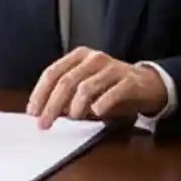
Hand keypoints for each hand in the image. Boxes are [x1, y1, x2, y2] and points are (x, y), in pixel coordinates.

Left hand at [25, 47, 166, 128]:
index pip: (53, 73)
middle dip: (52, 105)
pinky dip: (102, 103)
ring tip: (73, 118)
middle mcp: (94, 59)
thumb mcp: (85, 89)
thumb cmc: (111, 87)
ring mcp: (112, 68)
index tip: (33, 112)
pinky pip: (113, 92)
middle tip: (45, 123)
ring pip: (86, 87)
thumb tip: (45, 112)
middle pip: (66, 82)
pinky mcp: (129, 80)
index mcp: (79, 57)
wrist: (147, 84)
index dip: (40, 93)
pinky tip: (96, 112)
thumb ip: (66, 97)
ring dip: (75, 107)